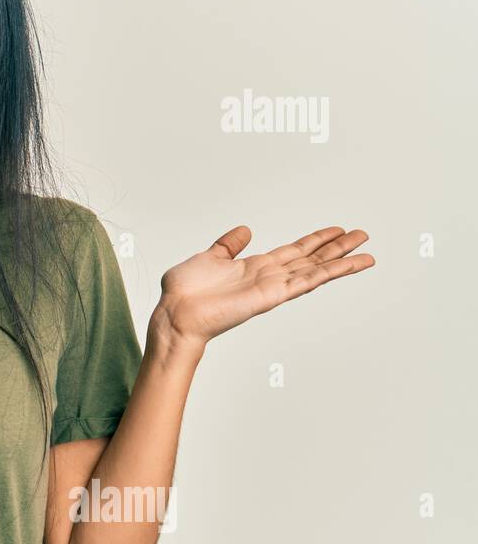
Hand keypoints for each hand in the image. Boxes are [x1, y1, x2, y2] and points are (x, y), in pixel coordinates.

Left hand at [153, 225, 375, 352]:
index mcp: (254, 267)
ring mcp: (273, 287)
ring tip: (367, 250)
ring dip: (342, 260)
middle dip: (336, 247)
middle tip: (361, 235)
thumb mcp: (209, 257)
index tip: (336, 230)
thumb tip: (244, 230)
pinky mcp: (273, 296)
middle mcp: (269, 277)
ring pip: (316, 269)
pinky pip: (308, 281)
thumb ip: (228, 245)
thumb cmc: (185, 292)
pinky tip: (351, 265)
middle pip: (311, 258)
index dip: (315, 240)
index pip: (293, 251)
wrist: (175, 313)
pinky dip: (331, 272)